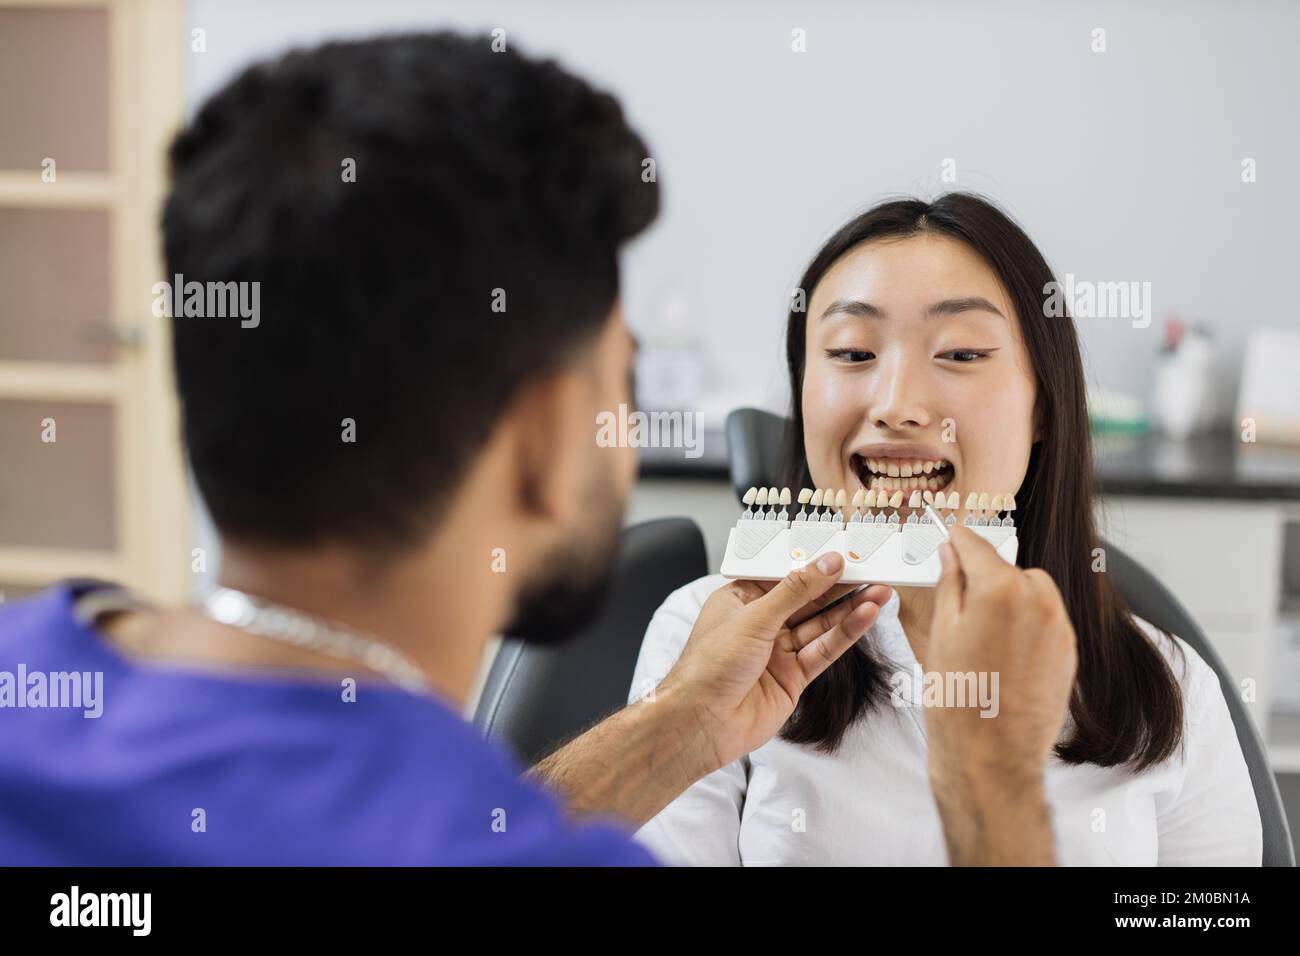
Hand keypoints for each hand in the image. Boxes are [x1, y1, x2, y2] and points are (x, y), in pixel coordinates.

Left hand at [659, 553, 891, 771]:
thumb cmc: (709, 666)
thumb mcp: (754, 617)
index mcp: (740, 601)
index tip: (844, 551)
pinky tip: (866, 616)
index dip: (814, 564)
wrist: (701, 722)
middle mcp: (760, 625)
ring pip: (820, 625)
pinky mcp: (792, 678)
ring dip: (850, 609)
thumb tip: (827, 563)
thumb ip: (796, 590)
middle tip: (873, 569)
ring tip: (881, 590)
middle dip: (840, 586)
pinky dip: (845, 634)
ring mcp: (777, 653)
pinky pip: (823, 651)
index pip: (784, 575)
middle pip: (807, 600)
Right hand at [927, 526, 1076, 791]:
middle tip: (956, 603)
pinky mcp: (1069, 653)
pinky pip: (1045, 621)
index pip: (977, 545)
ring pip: (1031, 592)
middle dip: (984, 578)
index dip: (957, 538)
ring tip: (979, 636)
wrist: (991, 759)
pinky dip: (1025, 625)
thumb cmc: (959, 701)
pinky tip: (1000, 655)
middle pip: (1008, 569)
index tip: (948, 534)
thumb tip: (951, 553)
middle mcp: (1040, 601)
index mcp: (1002, 589)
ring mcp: (1060, 628)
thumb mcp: (941, 633)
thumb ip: (949, 584)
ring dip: (1008, 600)